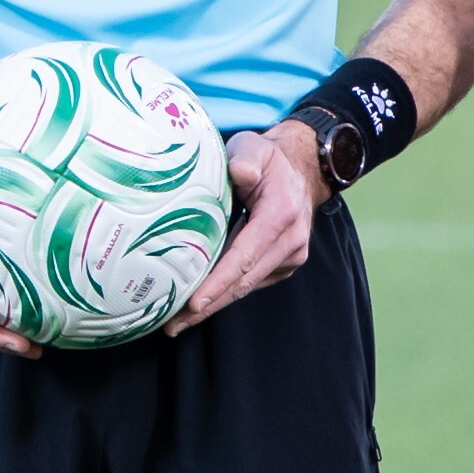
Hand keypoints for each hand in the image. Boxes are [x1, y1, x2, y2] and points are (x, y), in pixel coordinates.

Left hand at [170, 121, 328, 333]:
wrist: (301, 170)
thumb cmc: (268, 160)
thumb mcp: (255, 147)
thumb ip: (246, 158)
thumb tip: (239, 173)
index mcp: (281, 215)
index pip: (245, 255)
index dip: (219, 282)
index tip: (195, 304)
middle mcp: (290, 241)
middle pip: (243, 282)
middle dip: (208, 306)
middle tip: (172, 324)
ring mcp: (290, 256)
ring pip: (246, 287)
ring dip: (213, 304)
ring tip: (176, 321)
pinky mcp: (283, 263)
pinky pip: (251, 281)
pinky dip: (225, 292)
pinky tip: (198, 301)